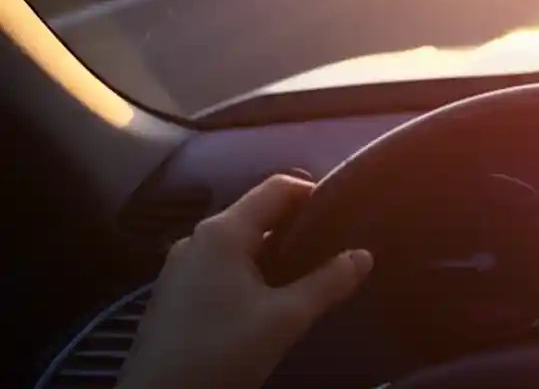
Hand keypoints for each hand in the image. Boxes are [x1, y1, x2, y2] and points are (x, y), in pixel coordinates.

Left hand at [118, 175, 373, 388]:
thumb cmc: (221, 352)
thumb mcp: (284, 320)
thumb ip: (327, 283)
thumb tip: (364, 255)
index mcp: (223, 232)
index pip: (278, 187)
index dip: (315, 195)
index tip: (345, 218)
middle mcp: (197, 238)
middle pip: (258, 214)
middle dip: (297, 228)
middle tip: (333, 251)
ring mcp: (180, 266)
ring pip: (240, 245)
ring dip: (274, 254)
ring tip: (308, 278)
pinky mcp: (174, 293)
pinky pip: (221, 266)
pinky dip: (250, 273)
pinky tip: (268, 302)